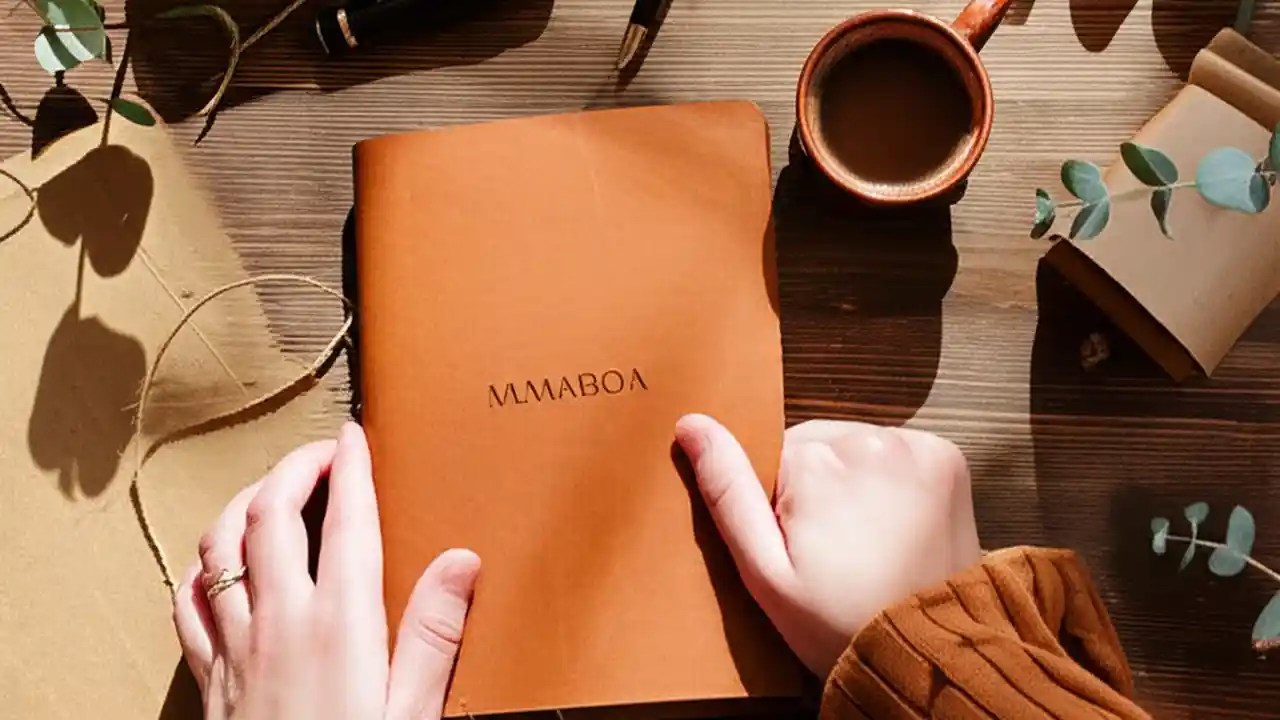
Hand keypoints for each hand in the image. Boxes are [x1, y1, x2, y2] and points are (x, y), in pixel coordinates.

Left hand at [171, 422, 480, 719]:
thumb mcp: (414, 710)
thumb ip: (434, 633)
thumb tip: (462, 560)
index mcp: (342, 623)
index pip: (346, 520)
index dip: (350, 467)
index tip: (354, 435)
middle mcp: (282, 622)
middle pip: (272, 514)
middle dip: (294, 466)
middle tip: (320, 450)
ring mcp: (237, 647)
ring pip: (221, 545)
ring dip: (244, 502)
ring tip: (270, 487)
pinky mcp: (211, 676)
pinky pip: (188, 602)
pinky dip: (201, 565)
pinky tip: (217, 561)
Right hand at [675, 414, 980, 677]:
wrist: (925, 650)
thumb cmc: (838, 620)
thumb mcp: (764, 571)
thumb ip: (727, 491)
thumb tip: (692, 424)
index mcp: (815, 462)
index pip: (773, 456)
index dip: (778, 503)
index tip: (799, 546)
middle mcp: (868, 440)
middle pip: (815, 446)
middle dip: (815, 487)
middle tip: (831, 548)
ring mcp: (913, 446)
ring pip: (854, 446)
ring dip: (853, 481)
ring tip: (866, 540)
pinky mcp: (946, 456)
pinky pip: (896, 450)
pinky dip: (891, 480)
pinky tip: (894, 525)